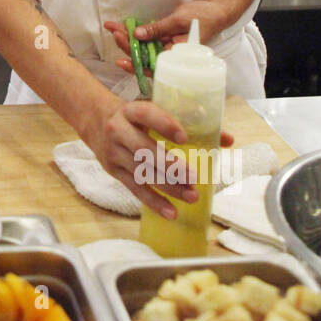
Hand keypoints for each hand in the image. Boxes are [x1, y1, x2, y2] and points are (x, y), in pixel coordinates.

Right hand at [78, 98, 234, 219]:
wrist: (94, 119)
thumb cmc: (133, 115)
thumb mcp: (151, 108)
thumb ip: (186, 120)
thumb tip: (227, 139)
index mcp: (130, 111)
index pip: (146, 114)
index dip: (164, 124)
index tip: (184, 137)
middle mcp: (119, 131)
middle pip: (143, 150)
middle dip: (170, 165)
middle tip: (194, 177)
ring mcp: (114, 153)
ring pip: (141, 173)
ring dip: (167, 187)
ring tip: (192, 197)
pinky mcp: (114, 171)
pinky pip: (135, 189)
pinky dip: (154, 202)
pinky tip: (171, 213)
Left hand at [104, 0, 232, 76]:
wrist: (216, 11)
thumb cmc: (203, 17)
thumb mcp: (179, 21)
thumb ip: (158, 28)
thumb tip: (137, 35)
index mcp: (176, 57)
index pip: (153, 66)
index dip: (136, 66)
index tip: (121, 61)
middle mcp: (169, 55)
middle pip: (144, 56)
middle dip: (126, 45)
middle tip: (114, 31)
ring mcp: (166, 47)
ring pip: (143, 47)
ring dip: (127, 38)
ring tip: (112, 27)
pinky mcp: (164, 39)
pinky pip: (147, 39)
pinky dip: (135, 33)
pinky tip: (122, 27)